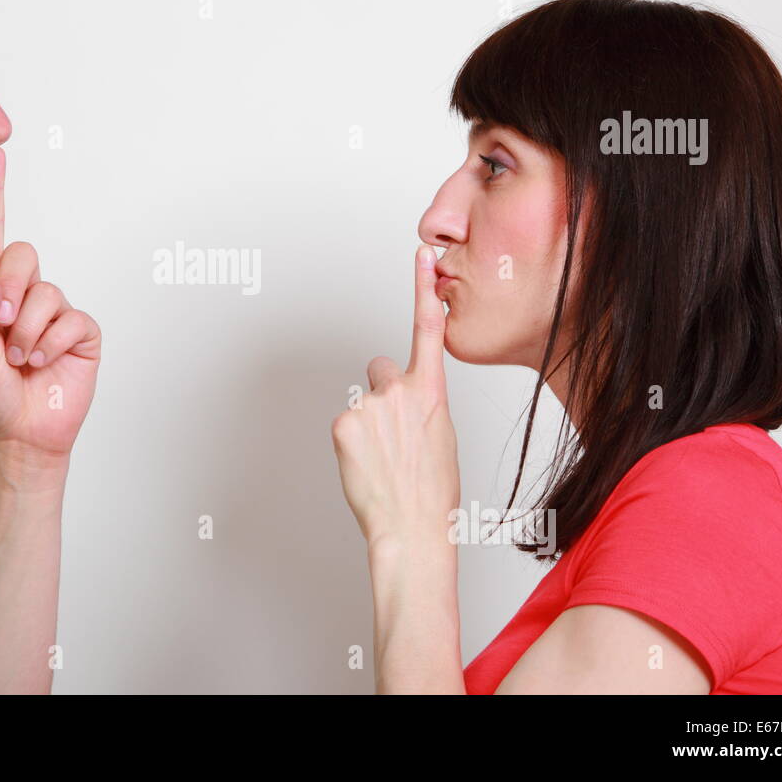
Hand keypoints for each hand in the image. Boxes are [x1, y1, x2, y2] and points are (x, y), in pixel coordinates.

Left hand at [0, 147, 100, 485]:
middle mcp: (23, 294)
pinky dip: (51, 342)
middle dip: (9, 289)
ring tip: (21, 360)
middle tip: (1, 326)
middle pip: (23, 256)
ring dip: (28, 331)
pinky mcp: (81, 331)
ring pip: (46, 293)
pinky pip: (70, 318)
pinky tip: (42, 364)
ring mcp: (54, 311)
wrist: (21, 435)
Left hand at [332, 244, 458, 549]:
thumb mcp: (440, 435)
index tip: (421, 254)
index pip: (427, 327)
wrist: (412, 528)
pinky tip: (367, 464)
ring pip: (362, 401)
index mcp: (430, 391)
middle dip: (382, 394)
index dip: (423, 287)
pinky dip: (352, 441)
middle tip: (393, 437)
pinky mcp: (341, 423)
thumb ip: (421, 402)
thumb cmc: (431, 489)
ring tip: (383, 459)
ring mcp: (368, 405)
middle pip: (379, 370)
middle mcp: (398, 389)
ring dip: (367, 424)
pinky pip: (344, 422)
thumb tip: (405, 395)